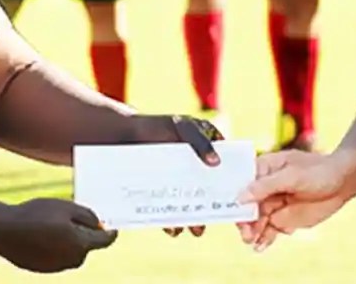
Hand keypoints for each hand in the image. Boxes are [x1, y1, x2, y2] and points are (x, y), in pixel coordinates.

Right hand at [0, 198, 117, 272]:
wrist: (3, 230)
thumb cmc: (36, 215)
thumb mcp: (66, 207)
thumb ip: (88, 216)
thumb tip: (99, 225)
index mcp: (80, 245)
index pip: (103, 241)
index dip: (110, 233)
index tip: (113, 230)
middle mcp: (71, 260)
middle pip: (86, 246)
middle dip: (84, 234)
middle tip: (73, 218)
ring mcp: (56, 267)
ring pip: (70, 251)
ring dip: (68, 240)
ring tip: (51, 223)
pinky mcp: (42, 268)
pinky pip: (56, 256)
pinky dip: (54, 246)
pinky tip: (40, 233)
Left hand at [130, 114, 223, 236]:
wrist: (124, 134)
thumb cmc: (158, 126)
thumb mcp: (183, 128)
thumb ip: (200, 142)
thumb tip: (216, 163)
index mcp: (208, 151)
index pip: (225, 171)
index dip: (229, 186)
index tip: (232, 202)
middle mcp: (195, 170)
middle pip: (208, 192)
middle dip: (209, 209)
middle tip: (209, 222)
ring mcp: (178, 182)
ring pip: (189, 204)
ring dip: (193, 220)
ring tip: (192, 229)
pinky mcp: (161, 193)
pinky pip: (170, 210)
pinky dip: (171, 221)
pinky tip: (172, 228)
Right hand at [235, 149, 355, 250]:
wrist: (342, 182)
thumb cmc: (318, 171)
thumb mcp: (293, 176)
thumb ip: (266, 186)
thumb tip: (240, 197)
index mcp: (263, 169)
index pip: (242, 183)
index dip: (234, 196)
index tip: (232, 209)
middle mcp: (264, 188)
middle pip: (246, 205)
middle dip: (243, 218)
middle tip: (245, 231)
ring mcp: (273, 204)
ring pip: (255, 220)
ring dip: (251, 231)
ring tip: (251, 240)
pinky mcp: (282, 219)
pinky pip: (268, 231)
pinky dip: (263, 239)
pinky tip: (260, 246)